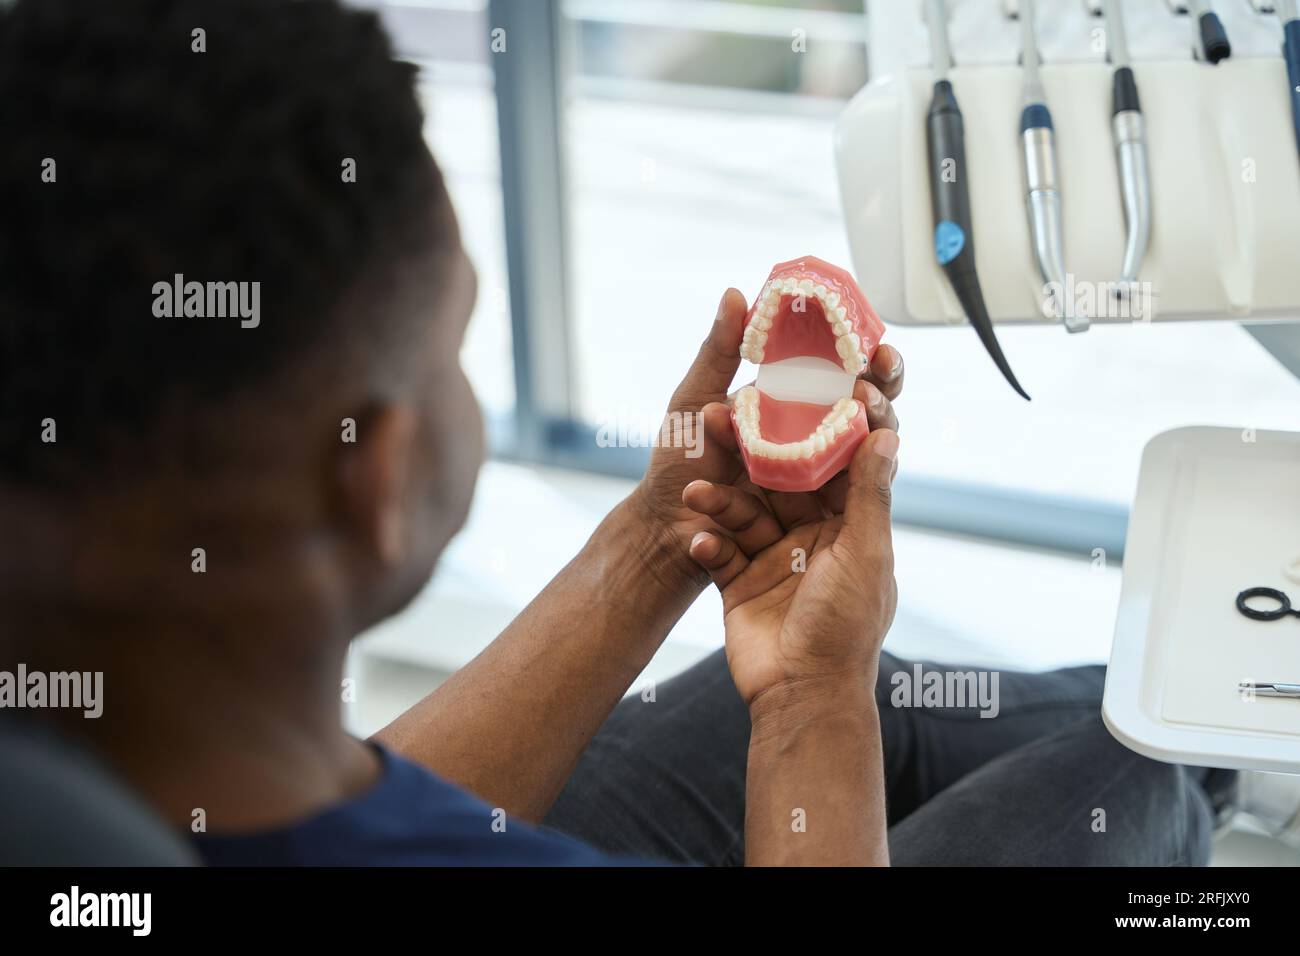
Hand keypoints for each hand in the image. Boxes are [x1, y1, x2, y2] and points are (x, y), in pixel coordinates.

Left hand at [629, 289, 905, 590]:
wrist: (664, 524)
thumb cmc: (678, 461)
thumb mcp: (694, 399)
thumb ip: (718, 351)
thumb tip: (736, 293)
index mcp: (789, 405)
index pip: (843, 377)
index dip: (869, 361)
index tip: (879, 348)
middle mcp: (811, 438)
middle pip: (868, 414)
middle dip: (883, 396)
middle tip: (873, 385)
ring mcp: (816, 479)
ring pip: (869, 455)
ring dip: (876, 432)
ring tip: (861, 413)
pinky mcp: (814, 516)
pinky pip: (850, 498)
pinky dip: (864, 476)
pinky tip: (868, 458)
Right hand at [682, 430, 899, 708]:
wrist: (801, 698)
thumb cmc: (844, 629)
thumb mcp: (863, 555)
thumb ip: (868, 496)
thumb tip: (886, 435)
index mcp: (850, 526)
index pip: (839, 463)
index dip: (829, 424)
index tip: (819, 385)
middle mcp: (812, 535)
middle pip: (779, 479)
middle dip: (752, 450)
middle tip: (722, 413)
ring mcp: (773, 557)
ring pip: (742, 511)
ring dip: (718, 500)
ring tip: (694, 491)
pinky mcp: (740, 580)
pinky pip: (719, 549)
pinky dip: (708, 543)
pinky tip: (699, 539)